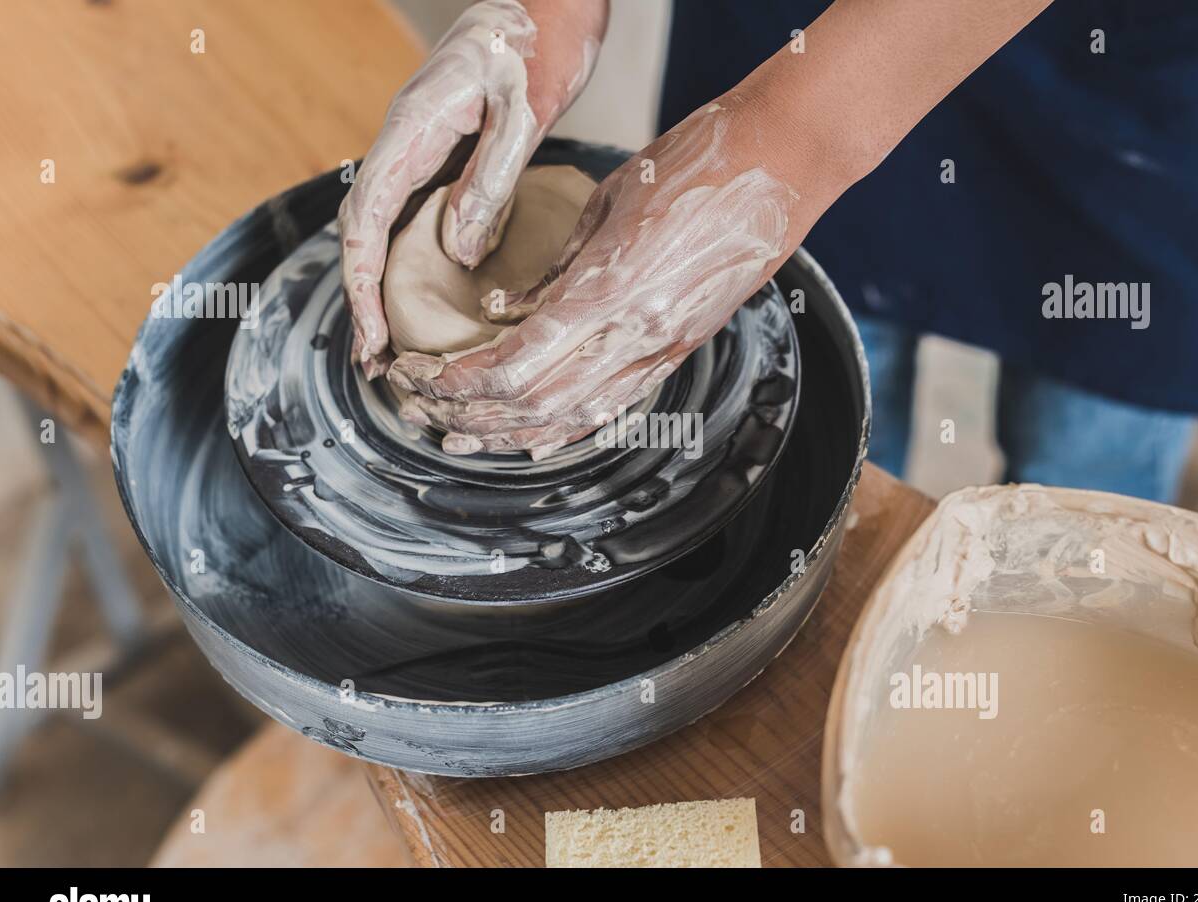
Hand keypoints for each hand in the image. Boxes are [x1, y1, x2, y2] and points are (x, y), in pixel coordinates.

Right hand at [338, 0, 604, 377]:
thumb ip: (490, 182)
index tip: (371, 333)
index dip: (361, 280)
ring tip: (389, 340)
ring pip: (384, 222)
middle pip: (363, 227)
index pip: (366, 215)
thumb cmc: (538, 44)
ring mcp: (421, 146)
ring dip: (380, 281)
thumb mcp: (523, 112)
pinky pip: (414, 211)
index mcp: (413, 128)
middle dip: (363, 294)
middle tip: (375, 358)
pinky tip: (422, 292)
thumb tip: (460, 254)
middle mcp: (405, 139)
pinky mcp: (443, 152)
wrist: (547, 1)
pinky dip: (409, 256)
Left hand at [388, 97, 799, 458]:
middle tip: (417, 407)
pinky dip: (567, 429)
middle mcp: (637, 336)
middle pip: (534, 404)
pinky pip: (615, 406)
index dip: (457, 381)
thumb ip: (553, 269)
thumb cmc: (694, 165)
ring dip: (508, 434)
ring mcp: (664, 349)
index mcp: (609, 292)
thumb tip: (501, 307)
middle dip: (466, 413)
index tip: (415, 372)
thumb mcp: (604, 204)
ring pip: (572, 418)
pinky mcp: (680, 350)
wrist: (782, 165)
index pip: (514, 366)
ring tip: (459, 437)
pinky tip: (534, 440)